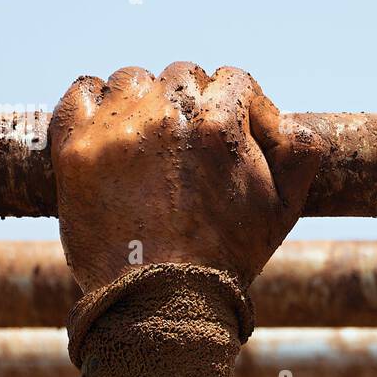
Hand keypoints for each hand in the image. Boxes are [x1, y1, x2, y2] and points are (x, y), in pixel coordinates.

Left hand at [48, 63, 325, 292]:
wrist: (161, 300)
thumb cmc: (227, 256)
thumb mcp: (286, 208)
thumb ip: (301, 153)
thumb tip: (290, 122)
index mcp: (219, 124)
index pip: (232, 80)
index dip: (240, 106)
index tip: (236, 133)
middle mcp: (166, 114)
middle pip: (182, 77)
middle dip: (193, 104)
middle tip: (191, 146)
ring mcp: (116, 129)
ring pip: (132, 81)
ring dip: (145, 102)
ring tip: (149, 142)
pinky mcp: (75, 148)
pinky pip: (80, 93)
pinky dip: (94, 104)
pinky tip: (108, 132)